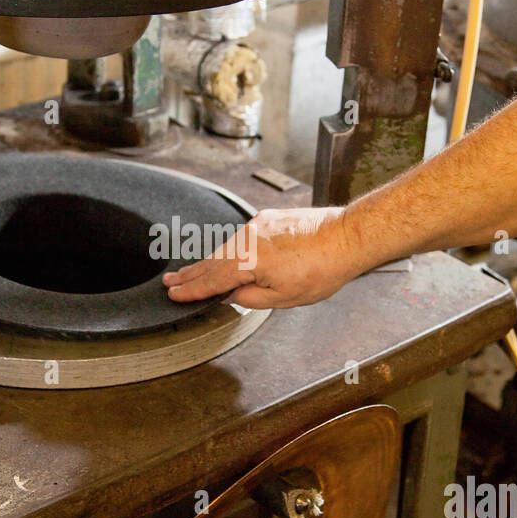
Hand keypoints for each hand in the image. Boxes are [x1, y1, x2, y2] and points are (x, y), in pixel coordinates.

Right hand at [162, 206, 364, 309]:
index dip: (191, 289)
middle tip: (169, 283)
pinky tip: (220, 258)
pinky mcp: (267, 219)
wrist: (347, 237)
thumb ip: (251, 298)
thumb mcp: (284, 298)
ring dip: (205, 263)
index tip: (174, 294)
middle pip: (212, 261)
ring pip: (224, 249)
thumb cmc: (323, 268)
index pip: (212, 280)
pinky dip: (226, 251)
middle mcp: (248, 239)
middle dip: (189, 274)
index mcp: (249, 261)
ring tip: (187, 273)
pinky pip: (239, 239)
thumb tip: (231, 295)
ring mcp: (257, 225)